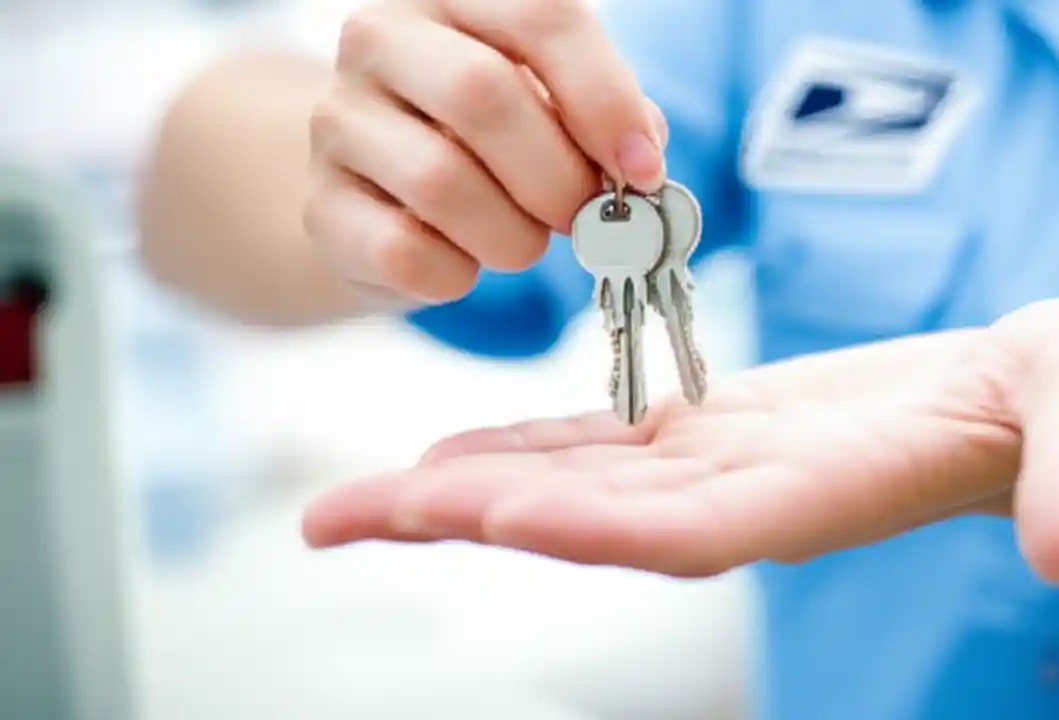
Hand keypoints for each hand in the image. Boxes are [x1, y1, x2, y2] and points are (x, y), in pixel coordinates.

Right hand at [303, 0, 667, 306]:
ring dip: (514, 235)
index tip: (643, 169)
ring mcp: (338, 120)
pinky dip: (458, 275)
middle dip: (558, 176)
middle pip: (483, 95)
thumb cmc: (488, 142)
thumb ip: (604, 116)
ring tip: (525, 240)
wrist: (382, 195)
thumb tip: (639, 159)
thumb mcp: (551, 106)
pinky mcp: (320, 206)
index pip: (542, 16)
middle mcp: (380, 38)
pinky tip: (464, 261)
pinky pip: (404, 252)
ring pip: (440, 181)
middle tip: (584, 215)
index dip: (606, 98)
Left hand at [303, 299, 1058, 583]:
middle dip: (471, 515)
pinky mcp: (714, 434)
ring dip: (462, 490)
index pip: (696, 528)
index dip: (597, 524)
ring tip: (352, 502)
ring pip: (575, 484)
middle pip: (595, 519)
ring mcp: (722, 469)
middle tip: (340, 518)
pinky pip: (597, 446)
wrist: (1037, 399)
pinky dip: (519, 450)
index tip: (496, 515)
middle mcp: (752, 502)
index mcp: (826, 499)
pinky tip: (446, 455)